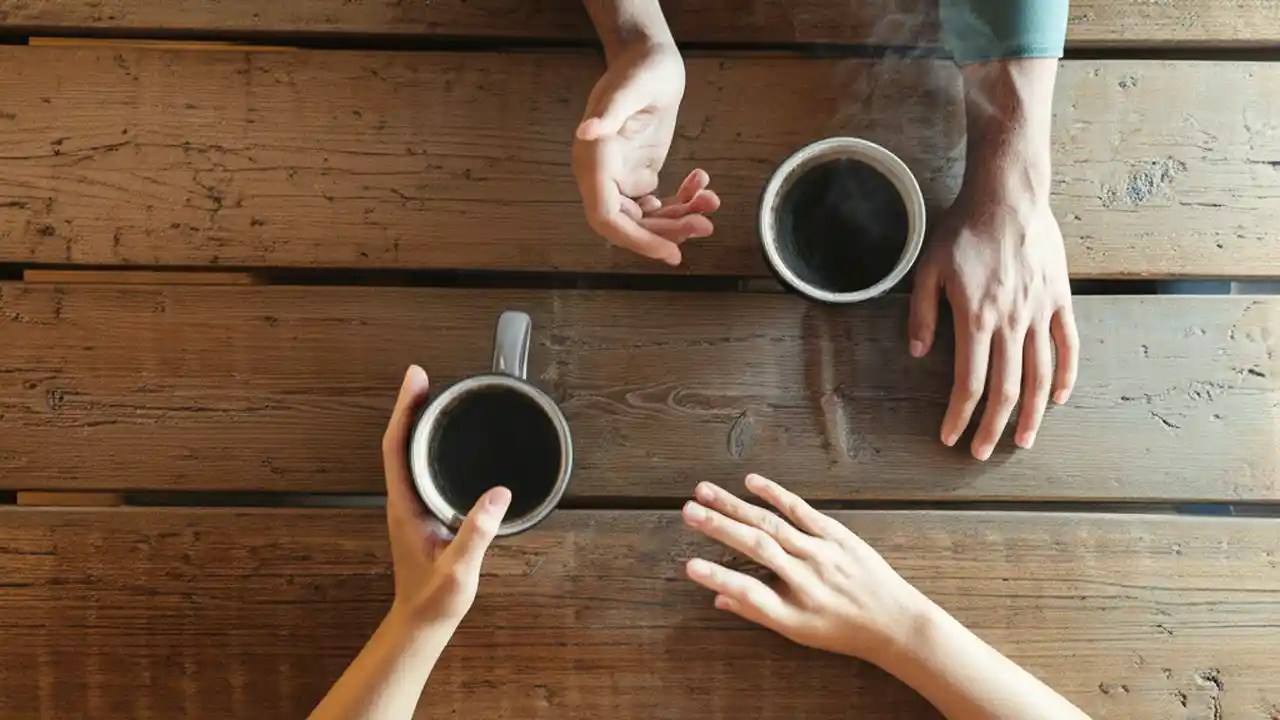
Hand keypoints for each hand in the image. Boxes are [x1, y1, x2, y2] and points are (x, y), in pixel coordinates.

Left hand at [381, 365, 511, 625]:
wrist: (421, 623)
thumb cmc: (435, 600)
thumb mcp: (459, 569)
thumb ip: (477, 533)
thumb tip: (499, 494)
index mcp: (405, 507)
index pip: (396, 447)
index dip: (404, 410)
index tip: (415, 379)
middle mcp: (403, 501)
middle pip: (399, 441)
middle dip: (410, 406)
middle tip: (424, 376)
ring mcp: (410, 506)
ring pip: (407, 453)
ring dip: (416, 422)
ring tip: (432, 395)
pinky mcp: (422, 513)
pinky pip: (419, 468)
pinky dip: (426, 444)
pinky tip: (443, 439)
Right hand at [573, 41, 719, 264]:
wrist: (652, 59)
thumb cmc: (640, 69)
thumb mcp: (628, 88)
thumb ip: (608, 112)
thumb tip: (586, 132)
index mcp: (593, 161)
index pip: (606, 217)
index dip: (636, 239)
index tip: (669, 252)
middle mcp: (603, 176)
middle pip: (631, 225)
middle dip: (669, 230)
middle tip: (706, 225)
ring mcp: (623, 178)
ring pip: (648, 219)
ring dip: (681, 218)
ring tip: (711, 201)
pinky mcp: (641, 174)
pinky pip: (660, 204)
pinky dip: (683, 202)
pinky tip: (702, 184)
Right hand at [682, 474, 934, 662]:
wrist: (896, 622)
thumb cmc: (842, 631)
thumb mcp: (798, 633)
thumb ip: (757, 612)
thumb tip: (718, 598)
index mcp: (794, 612)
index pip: (749, 593)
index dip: (718, 579)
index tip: (689, 566)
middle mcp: (807, 579)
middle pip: (756, 548)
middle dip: (719, 527)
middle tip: (687, 512)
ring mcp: (823, 553)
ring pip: (772, 524)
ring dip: (736, 505)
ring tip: (704, 491)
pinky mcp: (837, 535)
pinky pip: (801, 511)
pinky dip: (775, 495)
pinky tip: (750, 482)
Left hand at [908, 189, 1078, 459]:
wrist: (1009, 196)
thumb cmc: (964, 230)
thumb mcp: (927, 269)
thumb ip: (921, 313)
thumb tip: (917, 352)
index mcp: (976, 318)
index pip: (969, 382)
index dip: (960, 415)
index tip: (950, 436)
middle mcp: (1011, 321)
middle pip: (1005, 388)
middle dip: (993, 426)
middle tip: (982, 451)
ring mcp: (1039, 311)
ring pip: (1039, 375)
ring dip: (1031, 413)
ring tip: (1022, 440)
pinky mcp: (1060, 299)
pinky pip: (1068, 345)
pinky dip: (1065, 375)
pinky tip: (1056, 398)